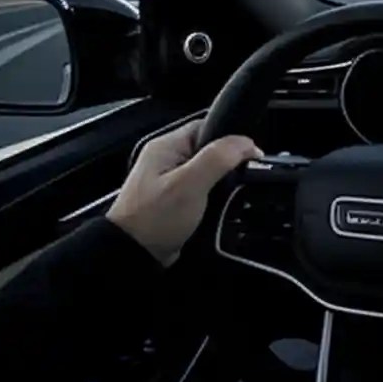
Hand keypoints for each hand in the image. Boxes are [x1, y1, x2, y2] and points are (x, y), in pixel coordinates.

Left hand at [107, 119, 260, 266]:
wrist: (132, 254)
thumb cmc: (154, 219)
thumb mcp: (190, 184)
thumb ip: (218, 158)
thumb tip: (246, 142)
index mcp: (166, 146)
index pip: (207, 126)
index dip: (232, 139)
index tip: (250, 156)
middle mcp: (167, 159)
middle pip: (210, 149)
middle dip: (228, 164)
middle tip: (238, 180)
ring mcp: (170, 180)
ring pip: (209, 171)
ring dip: (222, 183)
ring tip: (226, 197)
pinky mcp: (175, 199)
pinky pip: (203, 190)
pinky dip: (213, 197)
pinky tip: (217, 207)